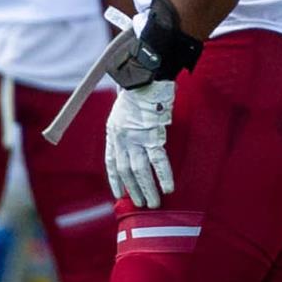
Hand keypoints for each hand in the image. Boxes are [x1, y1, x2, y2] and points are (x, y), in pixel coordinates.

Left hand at [103, 79, 175, 208]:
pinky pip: (159, 160)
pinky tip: (169, 188)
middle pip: (126, 170)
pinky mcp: (153, 136)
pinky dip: (164, 176)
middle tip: (141, 204)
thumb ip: (126, 124)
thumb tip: (136, 133)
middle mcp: (122, 138)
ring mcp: (137, 138)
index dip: (115, 180)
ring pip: (140, 170)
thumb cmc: (137, 89)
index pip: (112, 162)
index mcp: (113, 132)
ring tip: (154, 203)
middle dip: (134, 189)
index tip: (119, 194)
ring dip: (147, 189)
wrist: (144, 77)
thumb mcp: (122, 108)